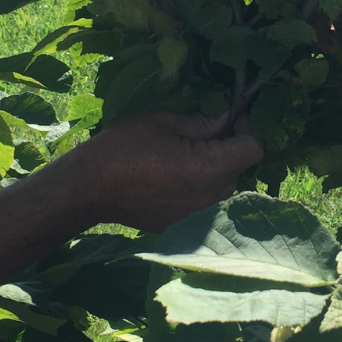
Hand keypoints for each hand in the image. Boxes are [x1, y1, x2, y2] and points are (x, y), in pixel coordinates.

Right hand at [72, 111, 263, 232]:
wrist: (88, 189)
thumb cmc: (123, 147)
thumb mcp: (164, 122)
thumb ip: (203, 121)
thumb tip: (228, 115)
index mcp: (208, 169)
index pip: (253, 150)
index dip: (246, 129)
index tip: (232, 117)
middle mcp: (209, 198)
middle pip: (239, 170)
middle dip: (229, 149)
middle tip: (205, 132)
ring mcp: (195, 217)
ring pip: (221, 189)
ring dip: (213, 170)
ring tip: (185, 154)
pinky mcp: (179, 226)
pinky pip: (201, 204)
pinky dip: (195, 188)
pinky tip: (170, 177)